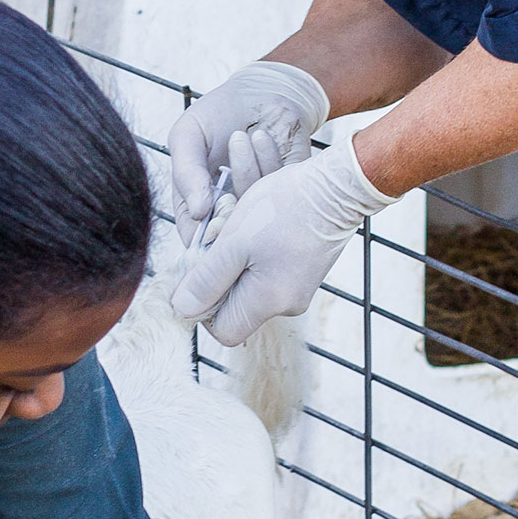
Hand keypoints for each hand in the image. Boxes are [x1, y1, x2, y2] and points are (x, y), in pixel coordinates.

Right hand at [167, 61, 330, 232]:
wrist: (263, 91)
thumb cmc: (218, 114)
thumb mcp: (188, 135)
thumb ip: (185, 172)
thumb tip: (198, 212)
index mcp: (197, 204)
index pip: (198, 239)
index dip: (205, 234)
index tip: (213, 211)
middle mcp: (230, 211)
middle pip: (231, 238)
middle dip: (232, 211)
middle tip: (228, 174)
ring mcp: (260, 204)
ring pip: (257, 212)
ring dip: (247, 170)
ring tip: (239, 136)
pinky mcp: (288, 191)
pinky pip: (282, 192)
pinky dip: (269, 160)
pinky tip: (261, 137)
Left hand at [170, 141, 390, 344]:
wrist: (336, 187)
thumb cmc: (284, 208)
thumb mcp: (234, 241)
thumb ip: (206, 280)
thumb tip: (181, 310)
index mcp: (269, 302)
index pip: (222, 331)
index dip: (203, 307)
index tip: (199, 271)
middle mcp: (287, 305)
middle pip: (237, 310)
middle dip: (219, 278)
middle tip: (218, 242)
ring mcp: (299, 290)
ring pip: (251, 288)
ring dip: (235, 262)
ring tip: (239, 228)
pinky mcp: (306, 273)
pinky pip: (268, 274)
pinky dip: (254, 255)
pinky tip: (256, 227)